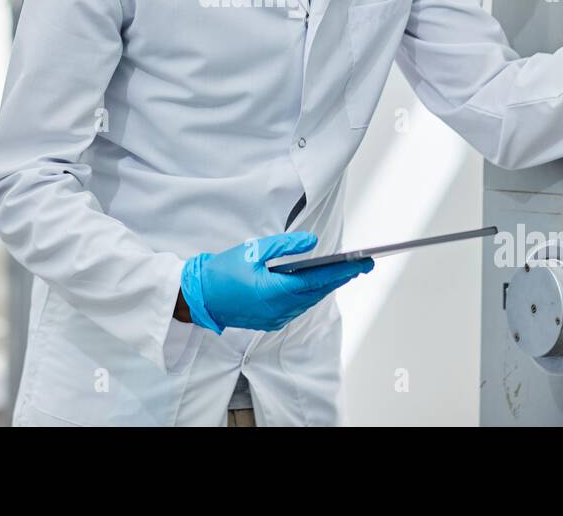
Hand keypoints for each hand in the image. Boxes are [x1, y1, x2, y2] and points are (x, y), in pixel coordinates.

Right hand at [179, 232, 372, 333]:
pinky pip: (297, 306)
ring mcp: (275, 318)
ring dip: (327, 286)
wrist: (198, 298)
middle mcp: (279, 309)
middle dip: (341, 278)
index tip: (363, 263)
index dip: (343, 272)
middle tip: (364, 265)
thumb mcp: (253, 251)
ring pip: (309, 300)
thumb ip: (285, 246)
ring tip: (347, 272)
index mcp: (275, 292)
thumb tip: (312, 243)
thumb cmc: (222, 272)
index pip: (317, 281)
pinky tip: (318, 283)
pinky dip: (311, 294)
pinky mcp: (270, 320)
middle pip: (317, 292)